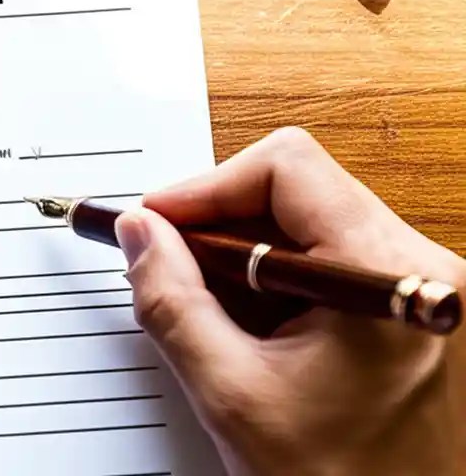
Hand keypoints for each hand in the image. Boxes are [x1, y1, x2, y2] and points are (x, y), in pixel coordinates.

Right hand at [117, 127, 465, 475]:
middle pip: (298, 190)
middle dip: (218, 224)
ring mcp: (421, 285)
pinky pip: (331, 259)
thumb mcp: (233, 392)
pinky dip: (276, 280)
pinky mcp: (411, 306)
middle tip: (163, 260)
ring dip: (244, 256)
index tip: (157, 222)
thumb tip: (140, 234)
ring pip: (310, 223)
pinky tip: (249, 326)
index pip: (287, 168)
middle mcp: (421, 265)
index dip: (206, 189)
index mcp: (388, 273)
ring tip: (207, 308)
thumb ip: (173, 302)